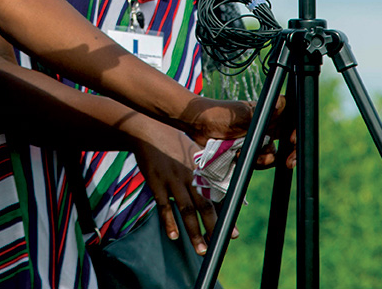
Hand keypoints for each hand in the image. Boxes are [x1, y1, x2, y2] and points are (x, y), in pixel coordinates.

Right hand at [130, 122, 220, 254]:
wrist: (148, 132)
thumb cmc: (174, 143)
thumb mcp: (194, 151)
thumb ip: (205, 169)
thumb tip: (221, 186)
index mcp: (202, 169)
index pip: (217, 197)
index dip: (226, 215)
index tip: (233, 232)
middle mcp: (190, 175)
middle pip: (204, 205)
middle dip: (213, 228)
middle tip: (220, 244)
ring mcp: (172, 180)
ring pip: (186, 210)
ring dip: (194, 232)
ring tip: (201, 250)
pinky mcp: (157, 183)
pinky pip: (164, 206)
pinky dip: (169, 222)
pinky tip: (173, 236)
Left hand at [181, 97, 295, 168]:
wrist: (199, 126)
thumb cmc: (220, 113)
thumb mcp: (243, 112)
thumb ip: (264, 111)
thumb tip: (282, 102)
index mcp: (268, 115)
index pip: (291, 123)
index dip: (296, 133)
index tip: (292, 140)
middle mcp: (266, 129)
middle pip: (288, 142)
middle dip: (291, 153)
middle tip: (290, 162)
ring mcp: (257, 142)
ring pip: (273, 155)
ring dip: (266, 159)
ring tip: (254, 156)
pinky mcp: (248, 154)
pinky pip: (259, 163)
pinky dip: (253, 163)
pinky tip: (240, 156)